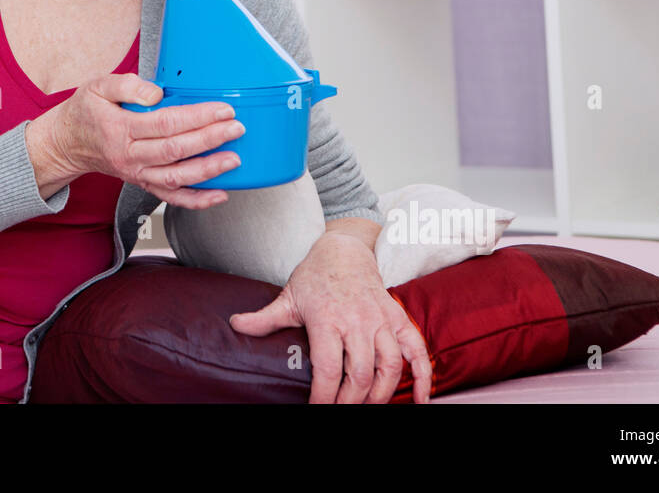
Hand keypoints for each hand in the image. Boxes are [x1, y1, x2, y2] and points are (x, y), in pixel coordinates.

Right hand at [26, 72, 242, 209]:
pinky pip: (171, 197)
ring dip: (208, 171)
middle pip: (175, 151)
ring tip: (234, 160)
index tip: (222, 109)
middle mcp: (130, 155)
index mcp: (120, 128)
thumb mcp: (97, 86)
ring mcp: (137, 173)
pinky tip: (219, 195)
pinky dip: (196, 200)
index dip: (197, 117)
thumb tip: (157, 93)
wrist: (68, 143)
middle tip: (236, 129)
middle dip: (210, 140)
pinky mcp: (142, 183)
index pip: (165, 123)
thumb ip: (127, 85)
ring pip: (176, 178)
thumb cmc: (86, 111)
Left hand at [228, 231, 432, 402]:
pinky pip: (417, 349)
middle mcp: (356, 321)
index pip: (327, 368)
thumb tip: (235, 325)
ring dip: (381, 394)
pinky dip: (423, 375)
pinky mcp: (397, 318)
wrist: (345, 247)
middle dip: (350, 402)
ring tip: (369, 408)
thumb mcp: (288, 295)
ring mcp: (380, 319)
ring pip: (389, 366)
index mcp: (326, 318)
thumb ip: (265, 317)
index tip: (317, 410)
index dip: (323, 396)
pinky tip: (420, 400)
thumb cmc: (315, 275)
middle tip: (341, 412)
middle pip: (359, 374)